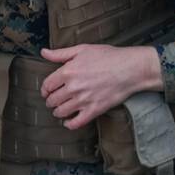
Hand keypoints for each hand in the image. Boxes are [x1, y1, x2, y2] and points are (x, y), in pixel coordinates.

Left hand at [40, 44, 162, 129]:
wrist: (130, 68)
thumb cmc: (108, 56)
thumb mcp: (83, 49)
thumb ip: (60, 53)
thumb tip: (43, 52)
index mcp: (68, 71)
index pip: (47, 85)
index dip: (45, 90)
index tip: (47, 91)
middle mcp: (73, 87)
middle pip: (52, 100)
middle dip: (51, 101)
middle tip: (55, 100)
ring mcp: (83, 100)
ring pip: (61, 112)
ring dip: (58, 112)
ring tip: (61, 110)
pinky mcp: (94, 110)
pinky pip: (75, 123)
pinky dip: (69, 124)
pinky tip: (69, 121)